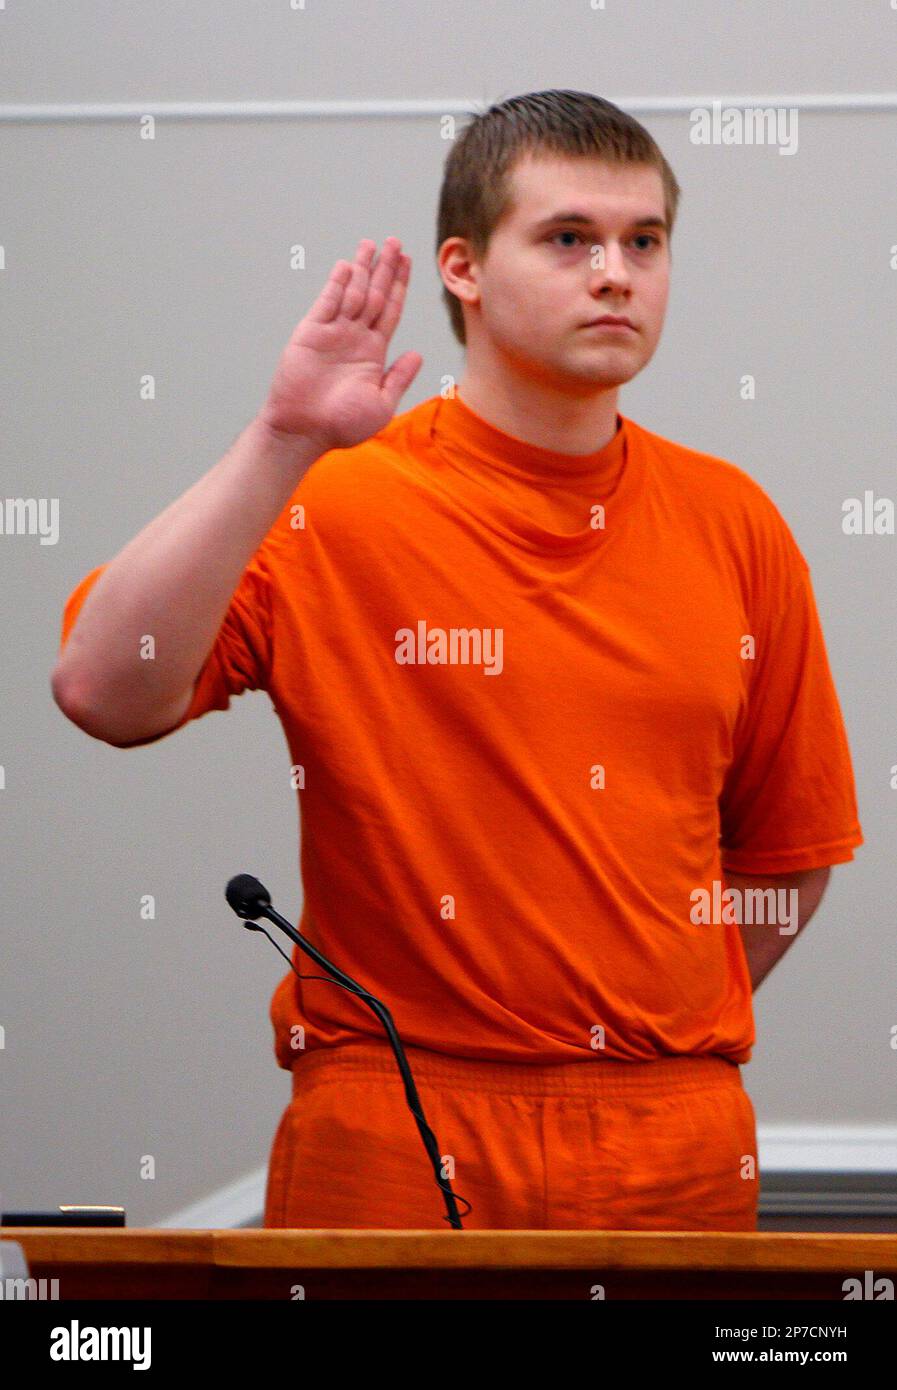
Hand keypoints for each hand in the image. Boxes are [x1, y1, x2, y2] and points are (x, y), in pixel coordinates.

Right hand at [258, 236, 422, 450]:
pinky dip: (337, 284)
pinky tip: (348, 266)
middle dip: (385, 268)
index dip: (400, 286)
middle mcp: (354, 337)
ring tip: (372, 245)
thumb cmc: (343, 425)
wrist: (305, 431)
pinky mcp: (311, 333)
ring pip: (352, 293)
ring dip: (363, 269)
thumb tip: (417, 355)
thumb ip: (399, 377)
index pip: (391, 310)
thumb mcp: (382, 404)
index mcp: (373, 352)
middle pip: (374, 294)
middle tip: (395, 242)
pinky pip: (327, 302)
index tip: (408, 262)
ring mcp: (333, 333)